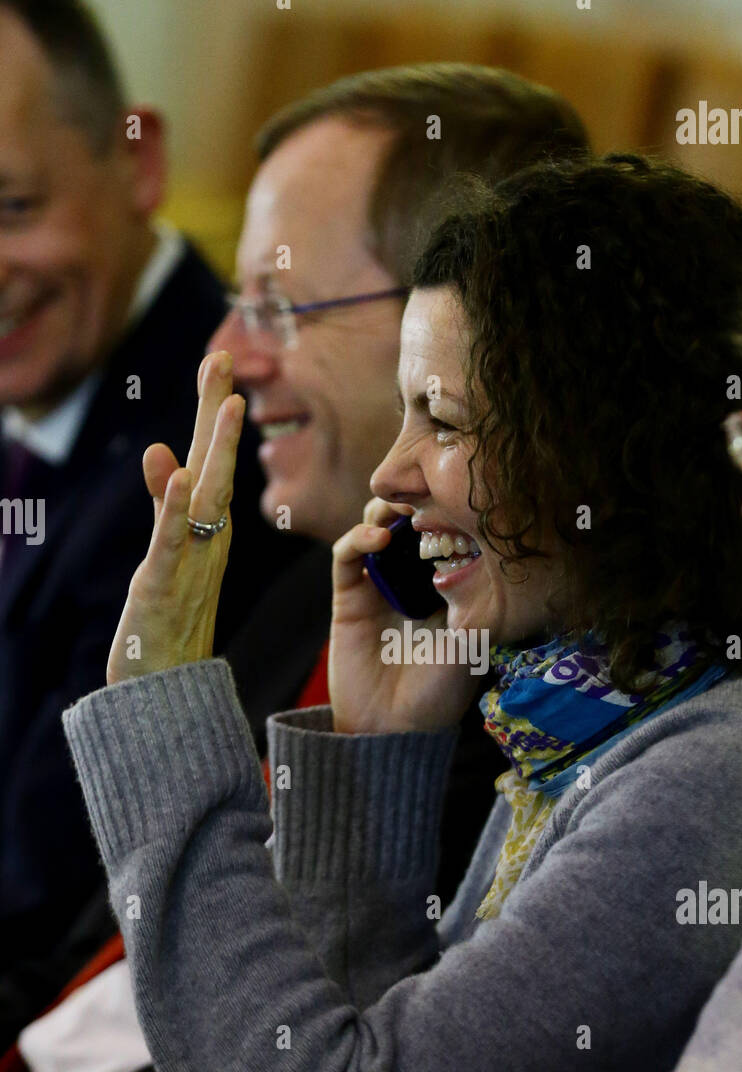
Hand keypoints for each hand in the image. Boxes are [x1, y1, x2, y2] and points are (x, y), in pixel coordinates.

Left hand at [106, 351, 243, 685]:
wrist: (169, 689)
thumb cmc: (169, 622)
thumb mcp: (166, 551)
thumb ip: (163, 502)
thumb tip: (159, 449)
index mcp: (212, 528)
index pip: (212, 458)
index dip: (215, 409)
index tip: (219, 358)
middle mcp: (210, 539)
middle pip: (217, 466)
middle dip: (219, 412)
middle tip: (224, 359)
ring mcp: (191, 560)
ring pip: (206, 498)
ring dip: (216, 450)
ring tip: (227, 404)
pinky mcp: (163, 584)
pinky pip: (172, 540)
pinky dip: (174, 506)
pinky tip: (179, 472)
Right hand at [329, 498, 483, 733]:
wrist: (393, 731)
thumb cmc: (439, 694)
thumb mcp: (475, 644)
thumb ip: (478, 600)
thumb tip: (485, 548)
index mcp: (447, 588)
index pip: (447, 532)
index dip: (450, 510)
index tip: (462, 495)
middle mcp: (413, 581)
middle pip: (410, 521)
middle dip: (417, 499)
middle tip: (428, 488)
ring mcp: (378, 586)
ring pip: (376, 528)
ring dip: (387, 510)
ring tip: (403, 507)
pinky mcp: (348, 597)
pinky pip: (347, 555)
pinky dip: (359, 538)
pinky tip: (378, 538)